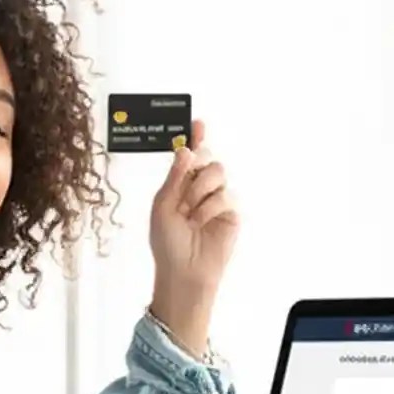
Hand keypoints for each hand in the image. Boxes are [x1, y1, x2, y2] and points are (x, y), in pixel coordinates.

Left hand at [147, 120, 239, 355]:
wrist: (182, 273)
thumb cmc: (167, 244)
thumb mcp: (162, 207)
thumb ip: (174, 178)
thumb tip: (185, 150)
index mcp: (181, 184)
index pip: (191, 155)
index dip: (196, 137)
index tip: (197, 121)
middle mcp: (200, 188)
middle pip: (208, 156)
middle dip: (198, 161)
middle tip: (187, 178)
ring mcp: (218, 199)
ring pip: (218, 171)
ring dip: (200, 190)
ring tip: (189, 213)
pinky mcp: (232, 213)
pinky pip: (227, 195)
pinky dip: (210, 207)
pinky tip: (200, 222)